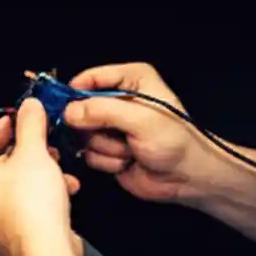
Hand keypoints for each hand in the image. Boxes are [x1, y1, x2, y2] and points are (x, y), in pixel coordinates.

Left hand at [0, 99, 82, 255]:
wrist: (46, 252)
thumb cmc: (32, 210)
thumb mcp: (34, 152)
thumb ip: (31, 124)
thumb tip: (29, 107)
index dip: (10, 121)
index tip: (28, 115)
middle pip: (2, 156)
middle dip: (31, 147)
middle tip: (47, 141)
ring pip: (18, 177)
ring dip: (43, 168)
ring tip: (59, 168)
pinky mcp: (11, 224)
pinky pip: (26, 197)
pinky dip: (44, 190)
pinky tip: (63, 189)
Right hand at [64, 63, 203, 204]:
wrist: (188, 177)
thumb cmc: (175, 142)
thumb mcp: (140, 120)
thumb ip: (103, 111)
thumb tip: (69, 111)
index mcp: (131, 79)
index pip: (91, 78)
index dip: (76, 93)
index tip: (67, 109)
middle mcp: (119, 99)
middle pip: (81, 108)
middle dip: (95, 126)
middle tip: (114, 134)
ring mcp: (111, 126)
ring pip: (84, 134)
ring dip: (106, 146)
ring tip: (130, 150)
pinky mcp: (108, 149)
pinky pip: (90, 153)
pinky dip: (107, 160)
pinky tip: (128, 161)